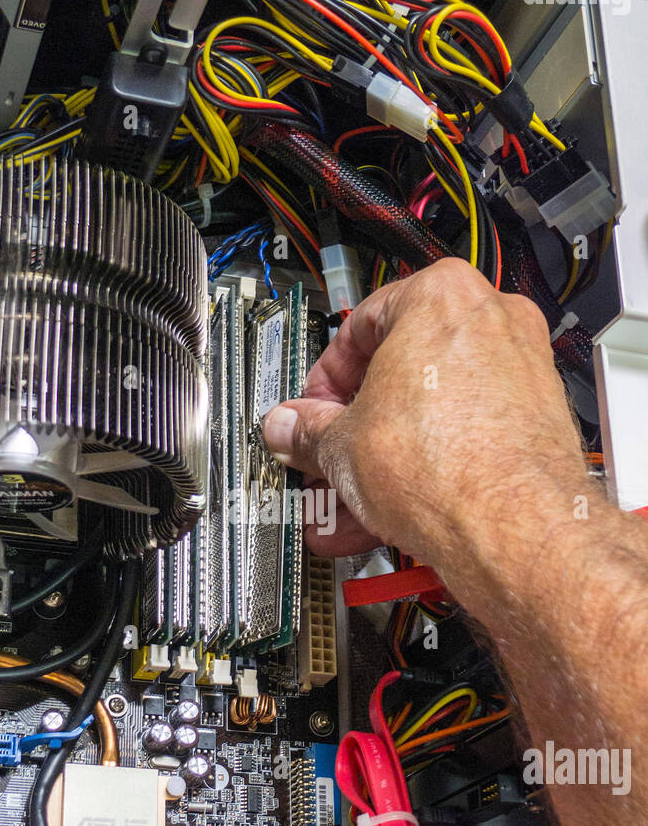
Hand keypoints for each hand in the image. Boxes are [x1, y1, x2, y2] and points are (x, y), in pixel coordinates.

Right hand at [262, 259, 588, 576]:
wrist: (515, 528)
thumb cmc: (448, 468)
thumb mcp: (344, 445)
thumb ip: (309, 430)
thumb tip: (291, 428)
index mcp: (441, 296)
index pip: (361, 324)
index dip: (325, 378)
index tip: (312, 410)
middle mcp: (491, 322)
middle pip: (400, 376)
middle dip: (355, 429)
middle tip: (329, 456)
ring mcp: (521, 372)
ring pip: (431, 415)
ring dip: (383, 461)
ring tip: (348, 502)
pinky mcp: (535, 423)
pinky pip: (464, 439)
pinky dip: (426, 470)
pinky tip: (386, 513)